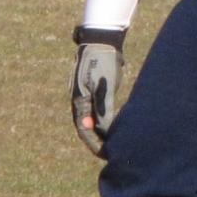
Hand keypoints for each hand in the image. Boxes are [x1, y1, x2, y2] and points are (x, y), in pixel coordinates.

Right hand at [70, 26, 125, 156]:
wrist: (102, 42)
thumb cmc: (102, 62)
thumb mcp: (103, 86)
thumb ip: (103, 107)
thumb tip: (104, 129)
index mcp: (79, 101)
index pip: (84, 129)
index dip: (94, 143)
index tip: (104, 154)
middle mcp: (81, 101)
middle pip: (88, 128)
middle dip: (98, 141)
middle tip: (111, 154)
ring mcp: (88, 96)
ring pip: (94, 120)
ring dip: (103, 132)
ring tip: (115, 144)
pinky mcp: (97, 91)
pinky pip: (100, 111)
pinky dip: (107, 120)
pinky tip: (117, 127)